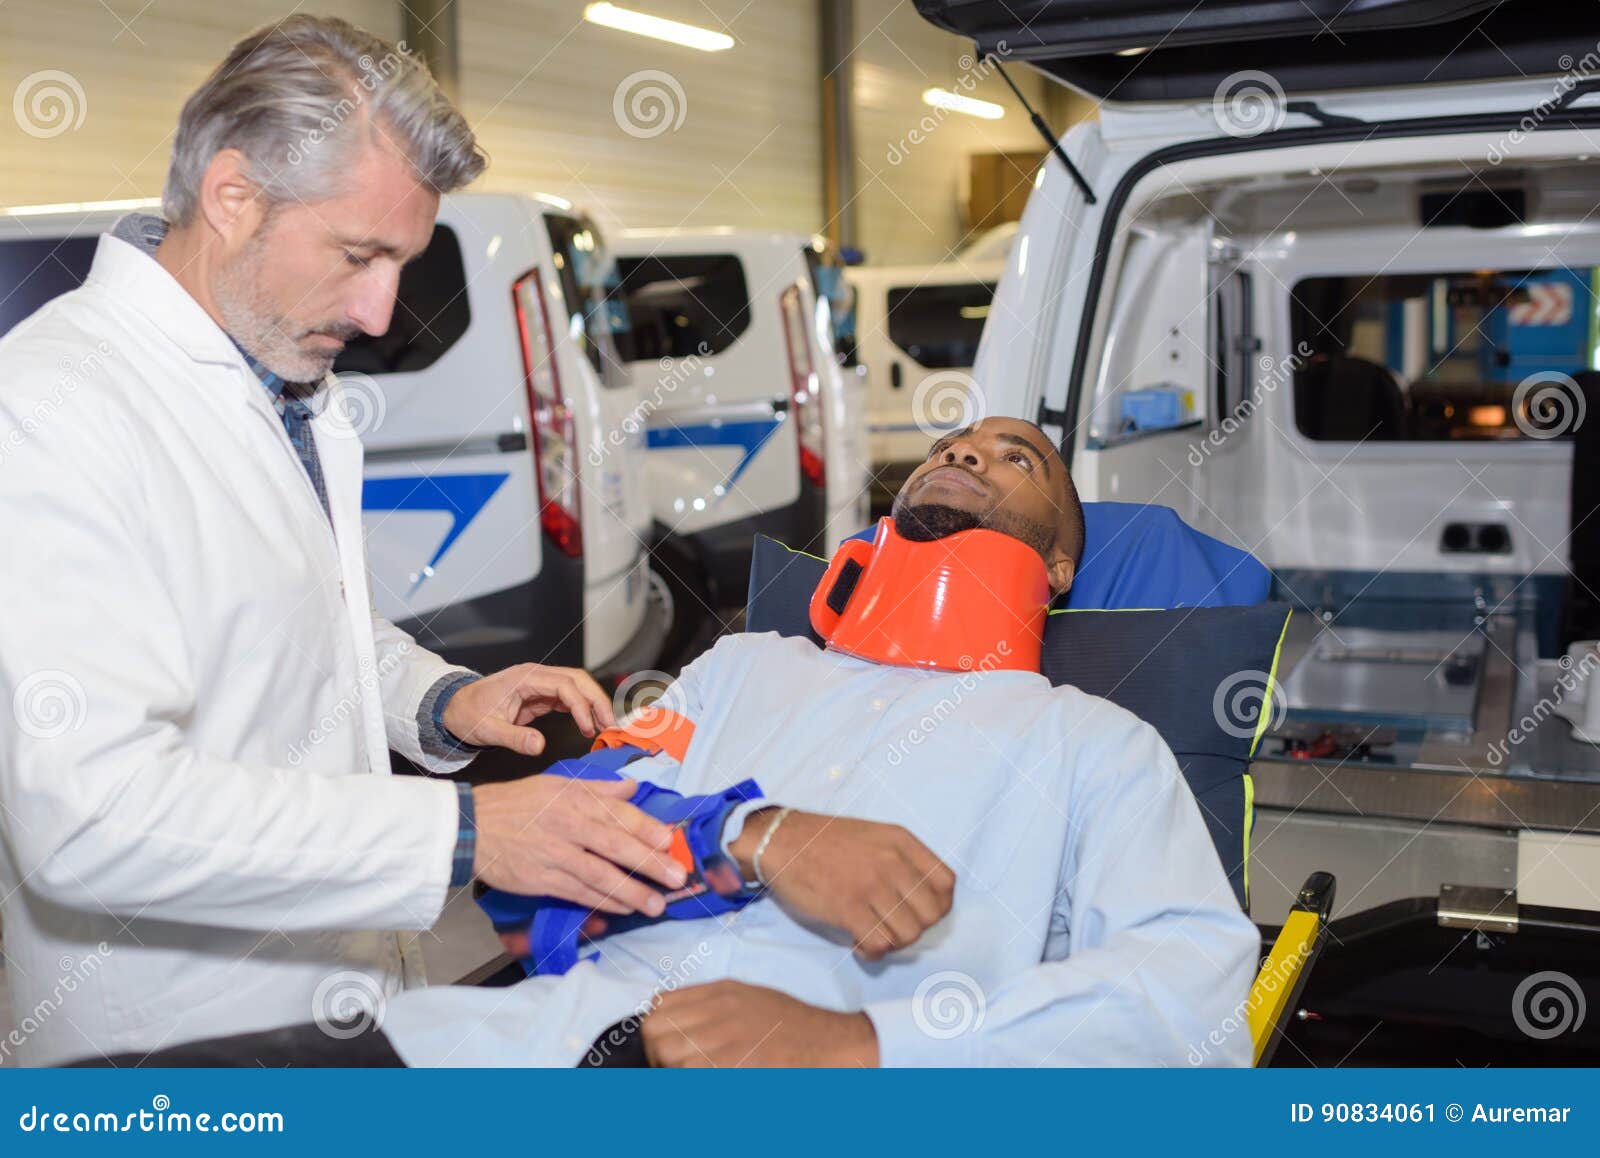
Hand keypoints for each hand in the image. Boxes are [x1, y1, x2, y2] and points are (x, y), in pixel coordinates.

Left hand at [443, 664, 615, 755]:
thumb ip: (514, 738)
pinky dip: (582, 710)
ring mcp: (540, 684)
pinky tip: (589, 726)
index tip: (588, 728)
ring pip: (577, 687)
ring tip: (605, 726)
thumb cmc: (468, 714)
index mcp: (525, 678)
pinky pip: (569, 698)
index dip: (581, 705)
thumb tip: (540, 746)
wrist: (455, 708)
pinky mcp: (541, 695)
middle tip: (610, 724)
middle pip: (578, 680)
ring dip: (593, 704)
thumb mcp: (487, 730)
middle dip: (597, 700)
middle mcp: (536, 676)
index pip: (564, 684)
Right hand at [472, 775, 684, 914]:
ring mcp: (553, 854)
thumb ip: (598, 788)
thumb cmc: (518, 804)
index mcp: (575, 799)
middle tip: (676, 878)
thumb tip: (633, 788)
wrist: (472, 825)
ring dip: (630, 891)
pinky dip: (602, 903)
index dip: (646, 828)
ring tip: (656, 904)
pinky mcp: (540, 879)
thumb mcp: (557, 784)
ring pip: (598, 875)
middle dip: (648, 863)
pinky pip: (577, 893)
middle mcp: (567, 825)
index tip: (670, 841)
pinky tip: (623, 909)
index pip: (618, 814)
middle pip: (614, 846)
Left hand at [643, 979, 877, 1066]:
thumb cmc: (792, 1027)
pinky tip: (714, 1081)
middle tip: (676, 1071)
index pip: (659, 1006)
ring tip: (697, 1078)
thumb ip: (711, 1006)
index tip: (668, 1050)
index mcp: (721, 991)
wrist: (830, 1044)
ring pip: (669, 1057)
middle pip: (656, 1032)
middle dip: (658, 1056)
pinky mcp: (735, 1064)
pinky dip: (693, 1081)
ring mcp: (727, 1036)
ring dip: (675, 1072)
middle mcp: (719, 1009)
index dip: (658, 1031)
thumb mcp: (749, 1000)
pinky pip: (692, 1075)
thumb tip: (675, 1026)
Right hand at [731, 810, 955, 960]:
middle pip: (932, 914)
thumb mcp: (874, 836)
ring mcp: (871, 884)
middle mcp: (892, 861)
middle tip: (891, 927)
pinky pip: (880, 944)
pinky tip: (857, 943)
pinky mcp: (848, 907)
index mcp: (901, 841)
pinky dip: (872, 952)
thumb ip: (902, 860)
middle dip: (915, 929)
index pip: (947, 884)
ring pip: (909, 934)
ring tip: (873, 935)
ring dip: (893, 943)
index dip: (938, 907)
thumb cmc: (824, 842)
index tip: (919, 914)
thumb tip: (923, 900)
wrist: (780, 841)